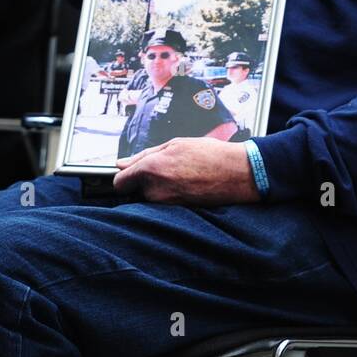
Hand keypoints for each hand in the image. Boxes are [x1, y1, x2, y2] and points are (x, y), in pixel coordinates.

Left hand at [113, 137, 259, 204]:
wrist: (237, 173)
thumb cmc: (209, 155)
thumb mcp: (175, 144)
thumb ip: (144, 155)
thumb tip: (121, 163)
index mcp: (151, 169)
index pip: (120, 182)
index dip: (124, 176)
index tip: (131, 172)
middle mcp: (155, 190)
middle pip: (135, 190)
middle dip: (144, 181)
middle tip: (164, 168)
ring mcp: (166, 204)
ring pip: (150, 197)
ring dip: (158, 187)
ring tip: (179, 175)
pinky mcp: (177, 211)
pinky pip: (164, 203)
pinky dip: (170, 194)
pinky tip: (185, 184)